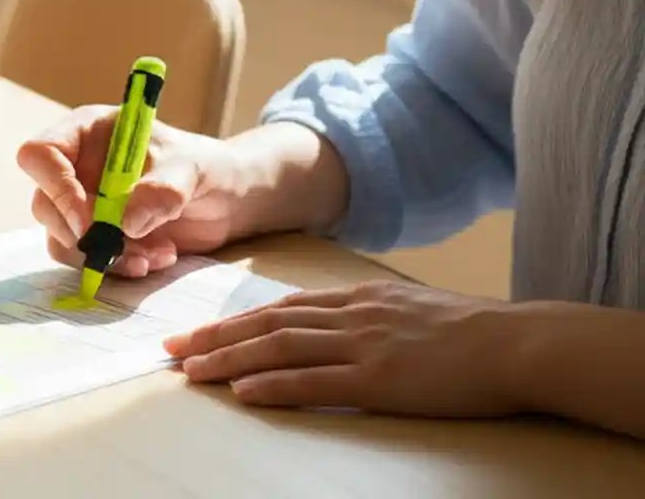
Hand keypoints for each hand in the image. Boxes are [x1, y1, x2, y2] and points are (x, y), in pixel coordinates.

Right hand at [16, 105, 245, 277]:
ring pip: (62, 238)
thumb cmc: (206, 167)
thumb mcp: (192, 170)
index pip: (40, 153)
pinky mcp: (96, 236)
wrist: (226, 200)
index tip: (87, 219)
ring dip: (103, 256)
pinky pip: (86, 259)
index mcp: (88, 132)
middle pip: (44, 203)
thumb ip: (163, 190)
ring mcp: (83, 204)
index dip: (55, 187)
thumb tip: (126, 222)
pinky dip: (117, 267)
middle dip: (81, 233)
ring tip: (152, 256)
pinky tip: (155, 259)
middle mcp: (76, 167)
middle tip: (123, 246)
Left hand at [163, 280, 521, 416]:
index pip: (281, 307)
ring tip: (191, 370)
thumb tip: (334, 327)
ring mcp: (363, 344)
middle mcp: (351, 314)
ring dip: (230, 359)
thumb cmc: (471, 332)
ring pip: (280, 347)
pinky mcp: (379, 378)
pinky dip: (274, 384)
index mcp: (358, 297)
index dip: (235, 319)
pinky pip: (315, 380)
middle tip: (172, 348)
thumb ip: (369, 315)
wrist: (517, 342)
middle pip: (267, 322)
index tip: (199, 331)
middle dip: (215, 336)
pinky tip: (243, 391)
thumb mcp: (410, 309)